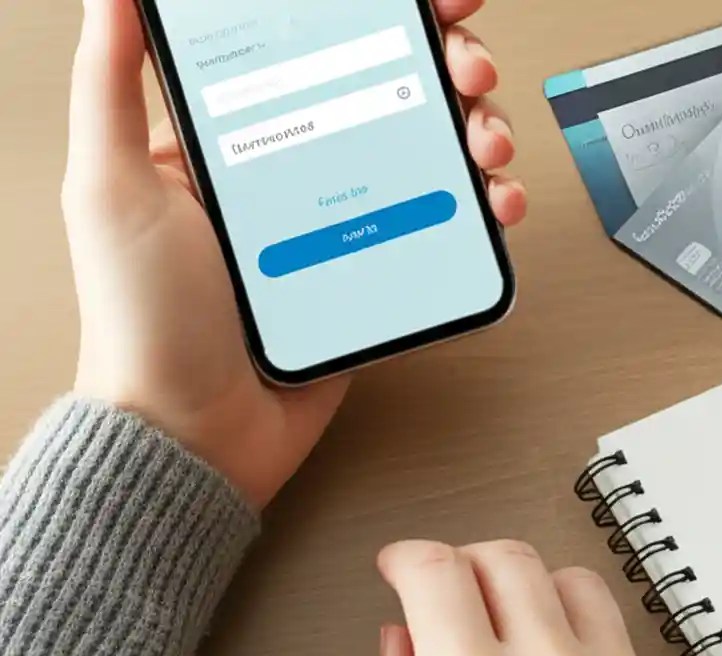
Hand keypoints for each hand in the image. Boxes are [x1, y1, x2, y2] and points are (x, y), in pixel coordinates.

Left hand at [63, 0, 526, 508]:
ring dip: (480, 130)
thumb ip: (110, 84)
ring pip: (435, 153)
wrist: (197, 433)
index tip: (429, 0)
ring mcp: (349, 222)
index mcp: (242, 139)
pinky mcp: (382, 271)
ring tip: (487, 141)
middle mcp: (303, 171)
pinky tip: (497, 200)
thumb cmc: (143, 321)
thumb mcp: (110, 186)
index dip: (382, 17)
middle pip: (397, 92)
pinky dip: (487, 205)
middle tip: (469, 71)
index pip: (323, 50)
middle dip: (450, 66)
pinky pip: (448, 224)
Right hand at [366, 541, 688, 655]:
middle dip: (466, 567)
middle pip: (503, 558)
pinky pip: (619, 631)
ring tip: (511, 630)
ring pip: (569, 580)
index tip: (403, 565)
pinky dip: (583, 636)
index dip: (407, 559)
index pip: (434, 568)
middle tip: (450, 595)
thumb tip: (404, 640)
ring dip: (532, 593)